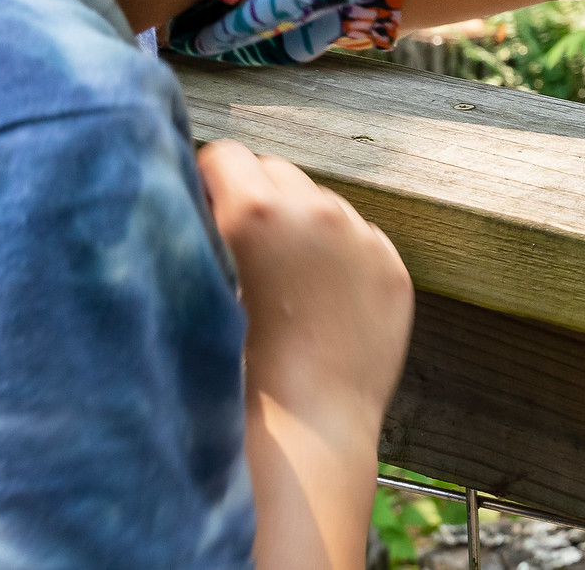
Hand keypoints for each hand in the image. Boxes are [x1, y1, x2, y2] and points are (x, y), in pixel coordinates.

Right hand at [197, 140, 413, 569]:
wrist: (304, 428)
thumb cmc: (229, 367)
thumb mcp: (199, 285)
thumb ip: (198, 232)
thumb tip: (191, 197)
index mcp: (258, 209)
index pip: (225, 154)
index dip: (207, 183)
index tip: (202, 213)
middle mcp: (317, 210)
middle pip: (275, 170)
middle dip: (256, 198)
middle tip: (241, 250)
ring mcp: (363, 236)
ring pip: (321, 202)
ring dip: (301, 225)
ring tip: (283, 282)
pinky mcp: (392, 266)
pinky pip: (360, 238)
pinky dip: (341, 257)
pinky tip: (322, 303)